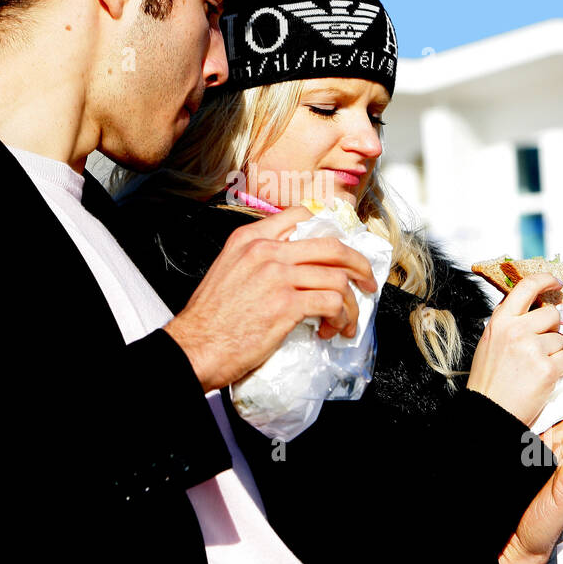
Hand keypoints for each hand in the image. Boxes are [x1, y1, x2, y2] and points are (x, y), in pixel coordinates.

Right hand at [164, 205, 377, 391]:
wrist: (195, 346)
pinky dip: (341, 318)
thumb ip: (258, 260)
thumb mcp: (228, 270)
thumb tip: (292, 268)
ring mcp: (278, 276)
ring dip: (351, 304)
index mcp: (250, 239)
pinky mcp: (286, 305)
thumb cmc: (210, 318)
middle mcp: (266, 250)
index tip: (342, 251)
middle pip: (331, 246)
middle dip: (358, 264)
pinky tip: (332, 330)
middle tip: (367, 281)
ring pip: (337, 278)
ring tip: (347, 320)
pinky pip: (332, 304)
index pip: (300, 216)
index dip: (330, 232)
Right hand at [467, 273, 562, 427]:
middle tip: (542, 346)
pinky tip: (543, 378)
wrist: (489, 412)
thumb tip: (527, 302)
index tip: (555, 282)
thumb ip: (509, 321)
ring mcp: (532, 348)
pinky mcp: (547, 367)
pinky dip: (560, 369)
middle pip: (552, 314)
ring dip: (556, 352)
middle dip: (553, 329)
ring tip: (535, 368)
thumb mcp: (490, 342)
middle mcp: (515, 329)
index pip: (526, 286)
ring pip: (561, 338)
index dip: (545, 280)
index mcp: (500, 321)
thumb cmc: (490, 379)